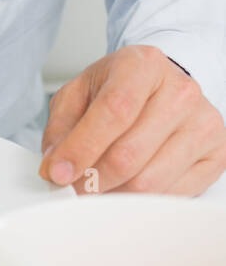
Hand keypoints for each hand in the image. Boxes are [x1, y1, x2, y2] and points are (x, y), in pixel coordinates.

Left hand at [39, 44, 225, 195]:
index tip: (58, 173)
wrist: (162, 86)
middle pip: (130, 153)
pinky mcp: (217, 155)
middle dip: (93, 179)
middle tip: (73, 187)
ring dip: (114, 193)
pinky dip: (141, 200)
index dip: (82, 147)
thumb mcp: (81, 92)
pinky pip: (172, 195)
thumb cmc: (120, 88)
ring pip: (151, 181)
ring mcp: (204, 123)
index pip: (114, 111)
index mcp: (143, 65)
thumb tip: (54, 167)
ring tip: (98, 186)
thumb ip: (62, 127)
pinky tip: (127, 186)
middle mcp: (180, 91)